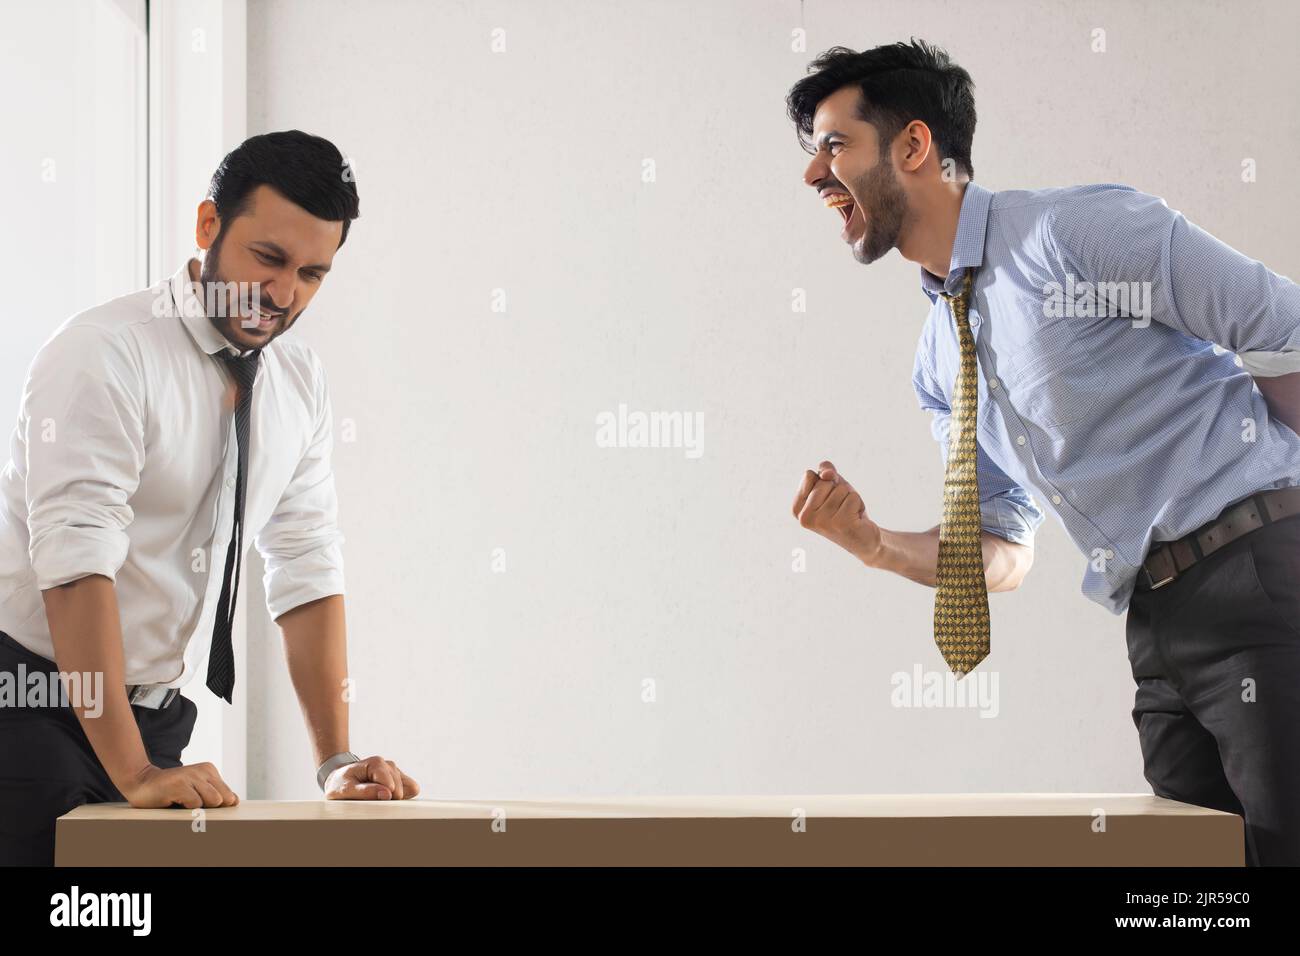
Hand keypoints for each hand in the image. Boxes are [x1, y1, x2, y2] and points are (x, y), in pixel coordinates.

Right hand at [119, 762, 239, 808]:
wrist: (141, 783)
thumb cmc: (171, 791)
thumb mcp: (196, 790)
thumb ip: (215, 794)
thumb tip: (235, 801)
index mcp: (210, 770)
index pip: (229, 795)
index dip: (217, 807)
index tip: (203, 807)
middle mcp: (203, 770)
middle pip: (223, 799)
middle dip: (210, 807)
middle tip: (190, 804)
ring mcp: (192, 775)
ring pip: (213, 800)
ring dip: (198, 807)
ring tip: (182, 801)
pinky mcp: (180, 784)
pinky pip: (196, 803)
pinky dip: (186, 808)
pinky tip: (174, 800)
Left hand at [323, 754, 419, 799]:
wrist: (339, 779)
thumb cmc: (341, 784)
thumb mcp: (346, 789)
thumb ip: (366, 792)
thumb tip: (387, 794)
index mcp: (376, 763)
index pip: (391, 785)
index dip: (383, 797)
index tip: (372, 802)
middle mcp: (388, 765)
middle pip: (400, 789)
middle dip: (388, 799)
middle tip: (371, 801)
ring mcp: (395, 771)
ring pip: (408, 788)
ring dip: (394, 798)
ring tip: (376, 797)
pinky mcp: (399, 779)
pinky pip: (411, 789)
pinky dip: (401, 797)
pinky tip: (385, 797)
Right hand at [792, 459, 882, 563]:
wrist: (862, 538)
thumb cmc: (843, 508)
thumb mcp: (832, 485)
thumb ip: (825, 471)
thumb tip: (827, 474)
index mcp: (797, 509)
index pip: (808, 475)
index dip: (823, 481)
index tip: (827, 497)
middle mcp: (805, 518)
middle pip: (824, 481)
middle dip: (837, 488)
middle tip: (840, 507)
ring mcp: (822, 522)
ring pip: (840, 489)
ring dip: (848, 497)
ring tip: (847, 512)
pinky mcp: (840, 524)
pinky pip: (852, 497)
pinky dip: (858, 504)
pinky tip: (855, 518)